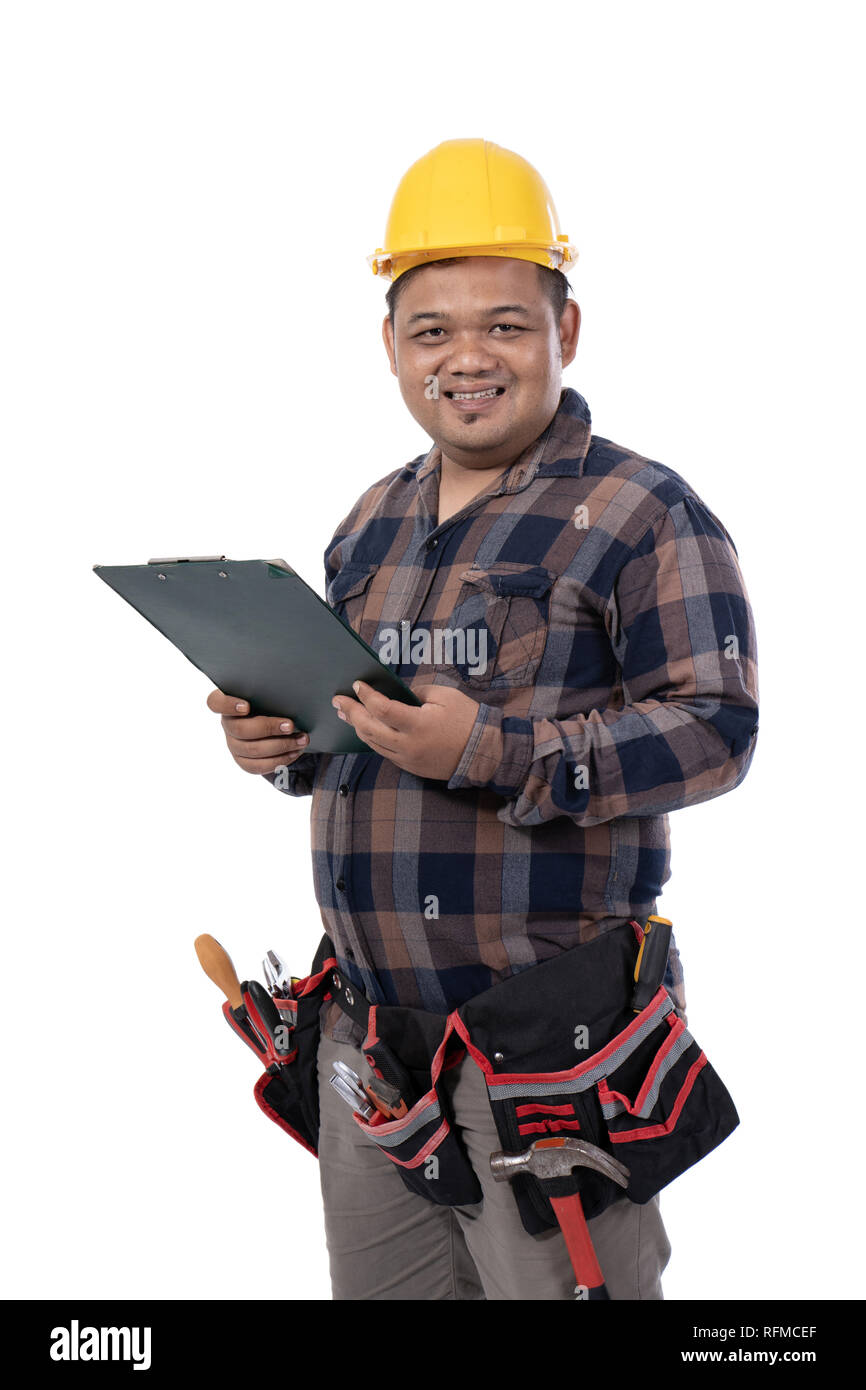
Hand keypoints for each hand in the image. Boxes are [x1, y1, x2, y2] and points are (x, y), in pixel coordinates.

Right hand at [206, 688, 310, 774]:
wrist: (281, 720)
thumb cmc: (275, 700)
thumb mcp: (272, 691)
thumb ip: (273, 686)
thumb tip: (293, 679)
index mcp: (227, 702)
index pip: (215, 703)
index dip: (228, 706)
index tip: (247, 706)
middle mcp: (227, 724)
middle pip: (239, 730)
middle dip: (268, 728)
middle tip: (291, 725)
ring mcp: (233, 744)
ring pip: (251, 750)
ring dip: (280, 746)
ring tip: (302, 739)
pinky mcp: (244, 761)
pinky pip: (258, 767)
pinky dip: (279, 760)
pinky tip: (295, 752)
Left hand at [331, 681, 478, 780]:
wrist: (483, 753)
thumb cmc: (467, 719)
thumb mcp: (445, 696)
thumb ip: (416, 692)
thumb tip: (395, 693)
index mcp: (419, 725)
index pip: (382, 709)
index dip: (367, 696)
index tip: (357, 685)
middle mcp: (409, 745)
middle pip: (369, 729)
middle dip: (351, 712)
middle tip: (338, 700)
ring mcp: (407, 759)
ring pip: (372, 743)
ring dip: (357, 727)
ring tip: (346, 713)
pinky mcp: (410, 767)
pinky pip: (384, 752)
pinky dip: (372, 738)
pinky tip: (365, 728)